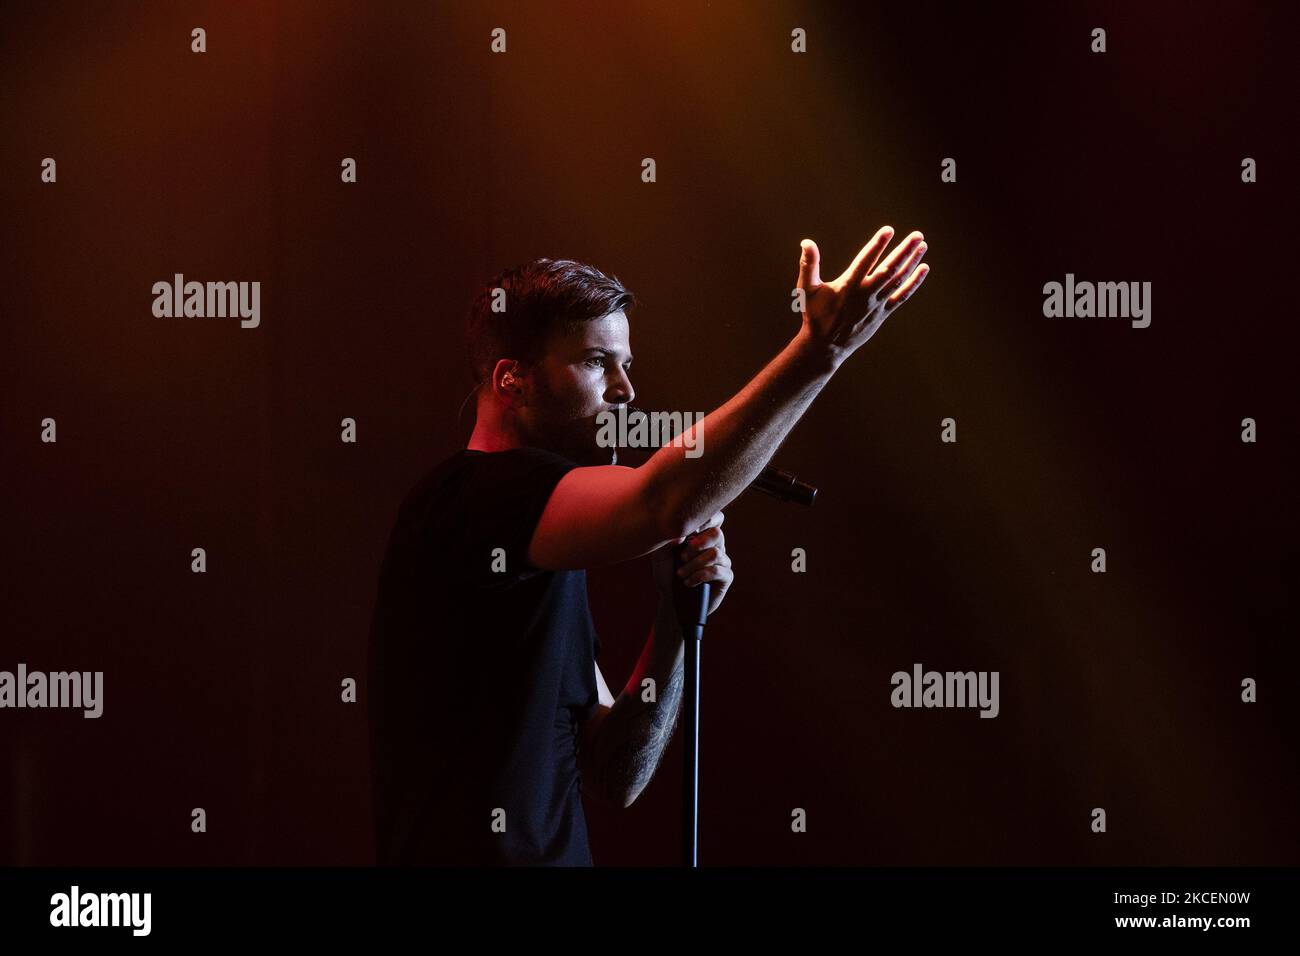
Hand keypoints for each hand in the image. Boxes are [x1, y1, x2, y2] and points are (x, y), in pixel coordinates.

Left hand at [651, 511, 732, 616]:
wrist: (671, 601)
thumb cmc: (666, 574)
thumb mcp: (660, 556)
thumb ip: (667, 541)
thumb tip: (680, 536)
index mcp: (703, 536)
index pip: (715, 518)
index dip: (707, 519)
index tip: (690, 530)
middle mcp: (716, 546)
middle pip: (717, 534)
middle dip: (698, 544)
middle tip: (682, 556)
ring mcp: (723, 561)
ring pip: (715, 553)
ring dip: (694, 564)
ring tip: (680, 574)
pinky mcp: (726, 577)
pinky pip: (717, 570)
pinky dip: (699, 576)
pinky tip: (688, 583)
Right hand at [795, 227, 929, 366]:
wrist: (825, 347)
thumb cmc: (815, 315)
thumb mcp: (807, 289)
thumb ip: (809, 265)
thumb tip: (806, 242)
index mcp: (848, 286)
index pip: (865, 261)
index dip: (877, 245)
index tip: (889, 230)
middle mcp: (865, 294)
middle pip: (889, 269)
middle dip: (904, 251)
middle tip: (918, 235)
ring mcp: (876, 305)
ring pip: (898, 280)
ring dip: (911, 262)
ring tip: (922, 245)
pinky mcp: (882, 313)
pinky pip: (901, 296)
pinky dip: (913, 283)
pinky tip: (924, 268)